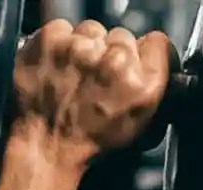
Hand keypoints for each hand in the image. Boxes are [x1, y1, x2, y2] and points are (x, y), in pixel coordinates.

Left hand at [11, 19, 171, 169]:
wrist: (45, 149)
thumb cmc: (88, 144)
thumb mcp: (139, 124)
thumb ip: (154, 85)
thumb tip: (153, 60)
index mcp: (144, 84)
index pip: (157, 42)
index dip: (145, 54)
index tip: (135, 63)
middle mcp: (115, 62)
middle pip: (122, 35)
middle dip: (112, 54)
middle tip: (97, 81)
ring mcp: (81, 48)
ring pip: (92, 31)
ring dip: (85, 48)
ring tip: (75, 76)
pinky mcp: (52, 39)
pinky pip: (63, 29)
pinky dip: (59, 45)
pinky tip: (57, 68)